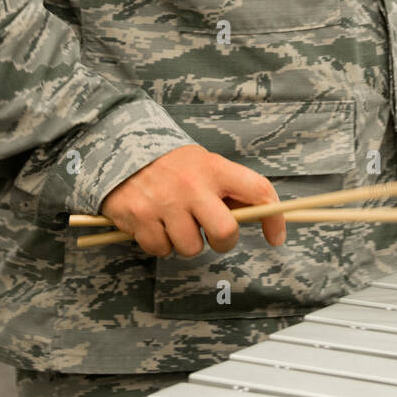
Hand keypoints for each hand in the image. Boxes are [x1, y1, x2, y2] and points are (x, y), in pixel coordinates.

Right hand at [100, 144, 285, 256]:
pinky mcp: (139, 217)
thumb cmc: (171, 163)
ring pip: (191, 248)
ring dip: (186, 242)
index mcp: (214, 168)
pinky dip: (160, 243)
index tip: (276, 236)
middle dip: (223, 241)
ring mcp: (164, 203)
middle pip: (225, 233)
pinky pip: (161, 249)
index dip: (274, 217)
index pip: (258, 190)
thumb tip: (256, 216)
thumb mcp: (204, 164)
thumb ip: (227, 188)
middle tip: (213, 234)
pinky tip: (155, 223)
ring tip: (176, 221)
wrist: (120, 147)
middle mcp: (191, 186)